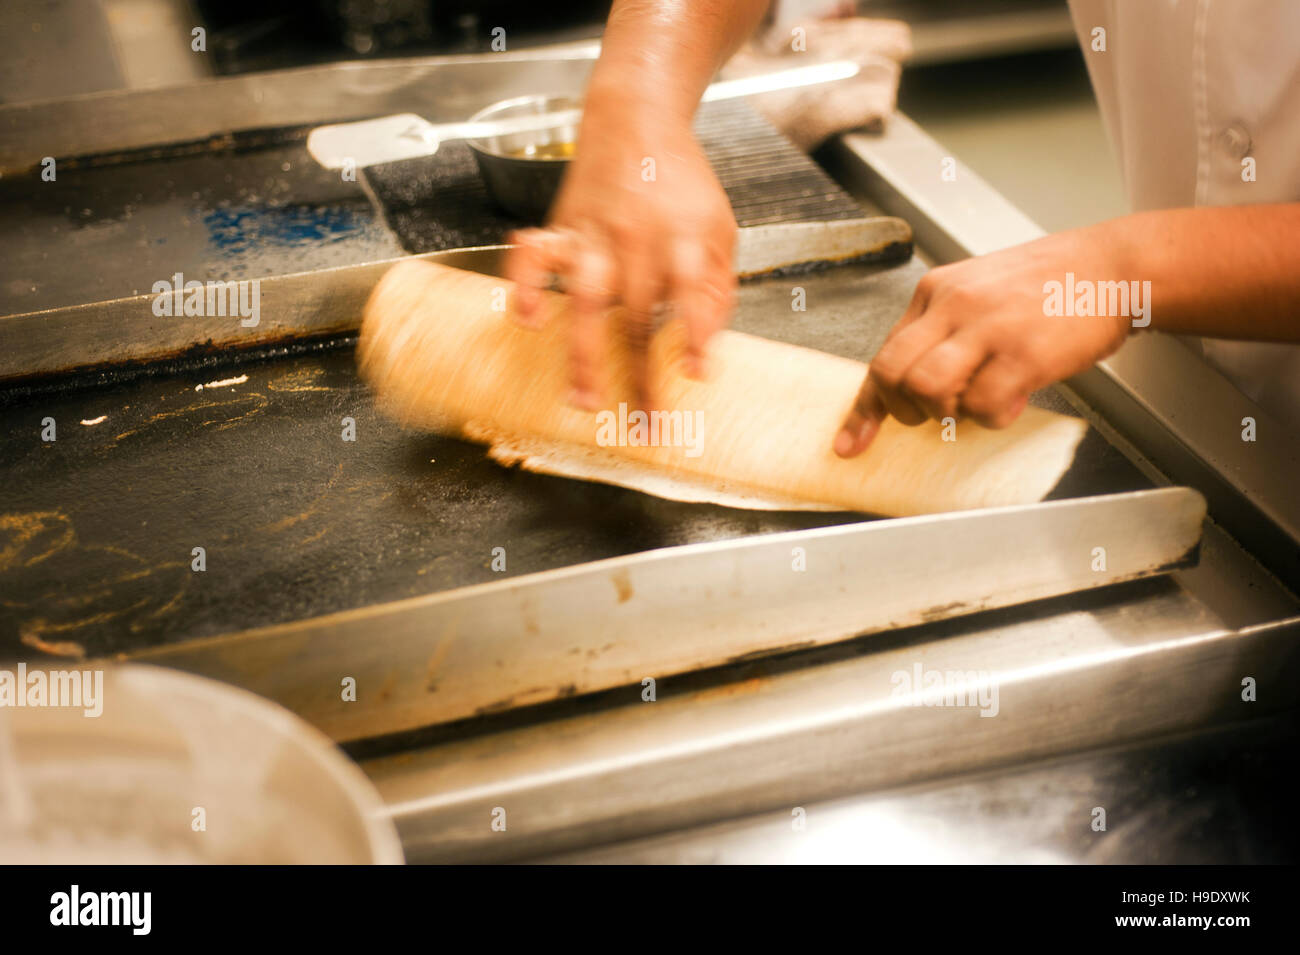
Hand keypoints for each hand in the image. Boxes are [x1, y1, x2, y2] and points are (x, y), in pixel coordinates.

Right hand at [504, 94, 736, 409]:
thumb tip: (707, 343)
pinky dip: (523, 284)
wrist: (637, 122)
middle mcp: (638, 241)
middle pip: (637, 316)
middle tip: (643, 423)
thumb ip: (717, 286)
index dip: (695, 333)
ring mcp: (595, 236)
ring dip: (581, 352)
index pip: (693, 292)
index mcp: (684, 240)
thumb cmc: (680, 185)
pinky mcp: (562, 229)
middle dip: (639, 375)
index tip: (697, 373)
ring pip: (584, 299)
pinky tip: (522, 318)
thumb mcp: (719, 229)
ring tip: (583, 399)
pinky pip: (533, 257)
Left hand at [833, 229, 1133, 456]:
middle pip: (893, 374)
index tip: (851, 442)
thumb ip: (943, 329)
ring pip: (929, 389)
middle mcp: (954, 305)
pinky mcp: (1024, 352)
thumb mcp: (979, 290)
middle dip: (903, 410)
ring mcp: (988, 327)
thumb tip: (912, 383)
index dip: (865, 408)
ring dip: (947, 413)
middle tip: (931, 416)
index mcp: (935, 291)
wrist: (1112, 266)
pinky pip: (984, 405)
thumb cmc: (1048, 284)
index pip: (882, 355)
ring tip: (978, 402)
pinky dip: (992, 417)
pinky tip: (1013, 401)